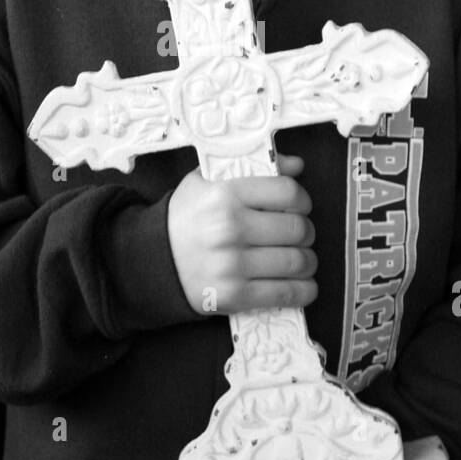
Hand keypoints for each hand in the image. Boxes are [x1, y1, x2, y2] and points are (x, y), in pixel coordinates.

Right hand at [167, 153, 317, 315]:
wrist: (152, 259)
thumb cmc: (186, 218)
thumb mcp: (208, 181)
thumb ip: (253, 168)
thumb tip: (297, 165)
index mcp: (225, 194)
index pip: (288, 192)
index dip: (302, 199)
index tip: (300, 206)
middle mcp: (229, 229)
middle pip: (297, 228)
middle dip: (307, 232)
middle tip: (301, 234)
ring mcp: (232, 265)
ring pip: (296, 261)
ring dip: (308, 261)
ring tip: (302, 259)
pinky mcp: (233, 295)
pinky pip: (285, 293)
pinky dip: (303, 290)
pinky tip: (302, 284)